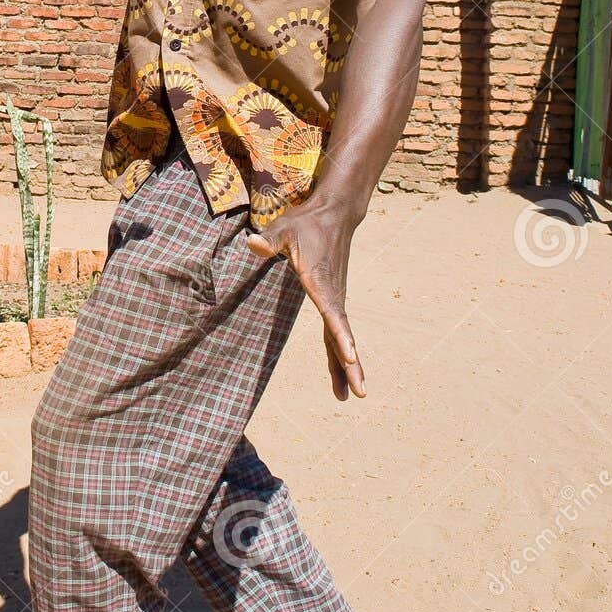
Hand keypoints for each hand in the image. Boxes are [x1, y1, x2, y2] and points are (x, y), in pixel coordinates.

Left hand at [245, 200, 364, 401]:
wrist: (334, 216)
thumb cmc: (306, 223)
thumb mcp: (285, 228)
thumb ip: (270, 239)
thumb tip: (252, 244)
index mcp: (321, 283)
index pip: (333, 315)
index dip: (341, 337)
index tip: (352, 356)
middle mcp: (333, 296)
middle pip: (343, 336)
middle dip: (351, 366)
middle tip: (359, 393)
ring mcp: (335, 299)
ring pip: (342, 338)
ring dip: (347, 367)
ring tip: (352, 396)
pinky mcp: (333, 299)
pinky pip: (337, 332)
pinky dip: (340, 353)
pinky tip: (341, 372)